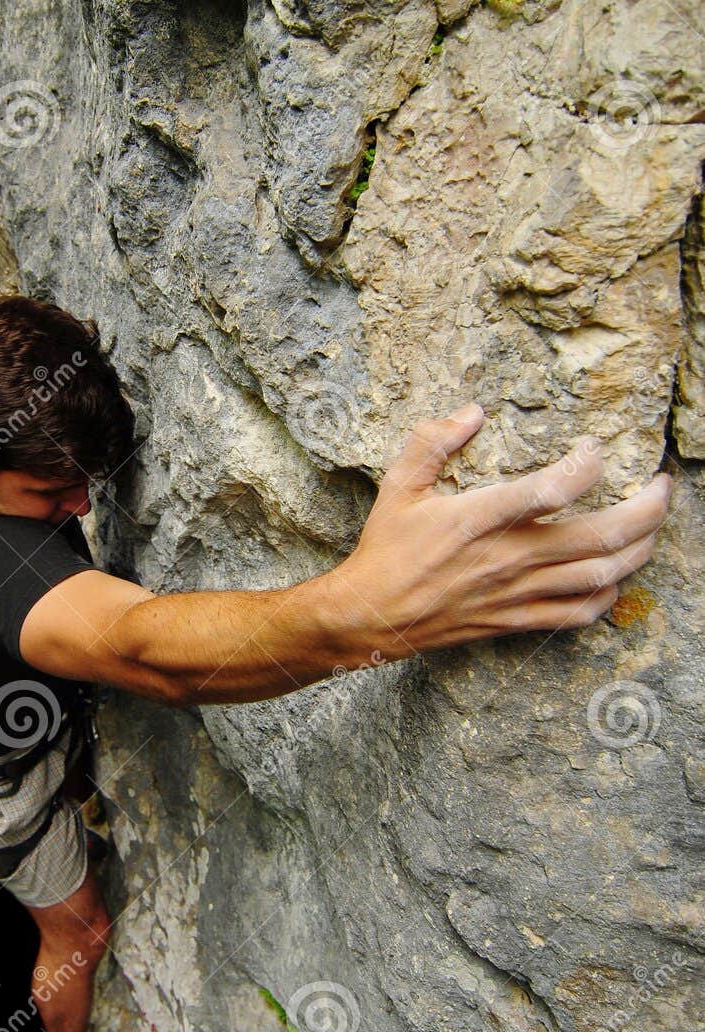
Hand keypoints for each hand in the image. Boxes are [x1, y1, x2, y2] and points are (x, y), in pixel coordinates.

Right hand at [332, 404, 670, 657]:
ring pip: (601, 575)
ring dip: (639, 549)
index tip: (596, 448)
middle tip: (660, 485)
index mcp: (480, 518)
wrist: (371, 617)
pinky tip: (614, 575)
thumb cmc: (386, 548)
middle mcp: (508, 557)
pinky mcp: (516, 620)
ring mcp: (517, 593)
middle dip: (646, 508)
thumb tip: (473, 411)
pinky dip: (608, 594)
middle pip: (600, 536)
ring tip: (650, 524)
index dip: (589, 464)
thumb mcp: (399, 484)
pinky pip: (578, 613)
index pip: (553, 489)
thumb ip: (433, 440)